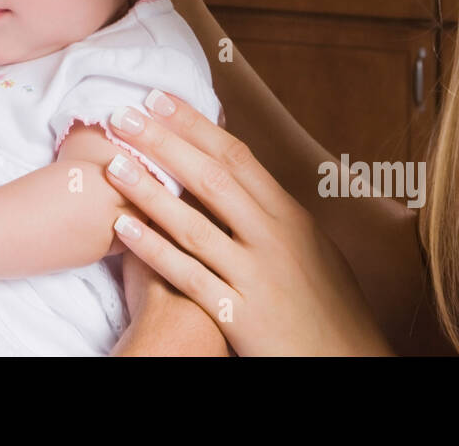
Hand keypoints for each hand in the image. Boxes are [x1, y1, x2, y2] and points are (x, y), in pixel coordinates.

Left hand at [103, 92, 392, 355]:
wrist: (346, 360)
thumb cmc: (326, 305)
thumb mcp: (310, 246)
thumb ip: (272, 211)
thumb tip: (240, 173)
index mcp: (290, 216)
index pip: (237, 156)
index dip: (194, 124)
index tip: (159, 98)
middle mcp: (274, 239)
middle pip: (212, 178)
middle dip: (164, 143)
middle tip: (123, 115)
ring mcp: (255, 276)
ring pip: (194, 226)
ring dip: (149, 192)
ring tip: (113, 164)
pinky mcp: (239, 315)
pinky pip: (188, 276)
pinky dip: (154, 250)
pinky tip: (122, 229)